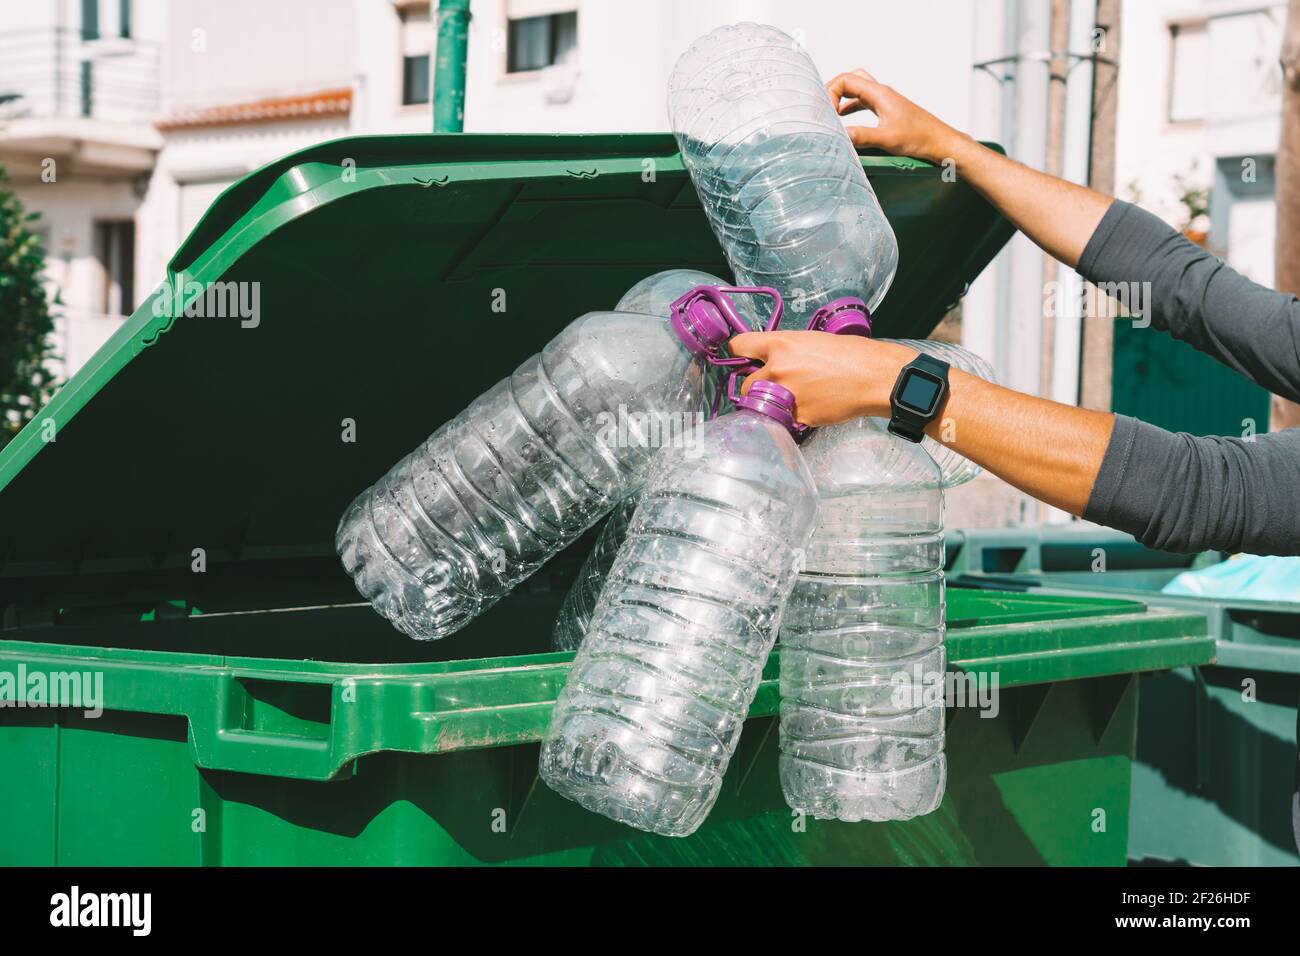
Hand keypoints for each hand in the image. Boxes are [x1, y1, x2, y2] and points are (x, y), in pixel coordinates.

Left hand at [728, 331, 917, 426]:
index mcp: (780, 344)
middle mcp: (777, 370)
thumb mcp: (812, 340)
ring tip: (793, 398)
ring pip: (762, 404)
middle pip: (746, 383)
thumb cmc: (851, 354)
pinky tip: (811, 406)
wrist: (874, 378)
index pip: (740, 346)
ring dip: (771, 403)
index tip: (744, 359)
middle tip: (775, 385)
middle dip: (757, 385)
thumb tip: (771, 360)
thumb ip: (786, 350)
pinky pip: (784, 417)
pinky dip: (793, 414)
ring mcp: (785, 395)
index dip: (739, 353)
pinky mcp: (797, 416)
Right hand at [825, 69, 966, 164]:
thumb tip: (838, 136)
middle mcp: (881, 93)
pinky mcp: (887, 111)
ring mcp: (884, 101)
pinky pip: (863, 102)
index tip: (827, 113)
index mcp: (879, 94)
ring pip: (857, 89)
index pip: (846, 80)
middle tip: (823, 107)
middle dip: (833, 90)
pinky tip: (845, 119)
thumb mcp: (886, 139)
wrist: (940, 142)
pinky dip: (850, 107)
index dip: (830, 93)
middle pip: (850, 79)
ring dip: (841, 98)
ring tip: (829, 113)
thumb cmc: (919, 138)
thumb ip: (861, 137)